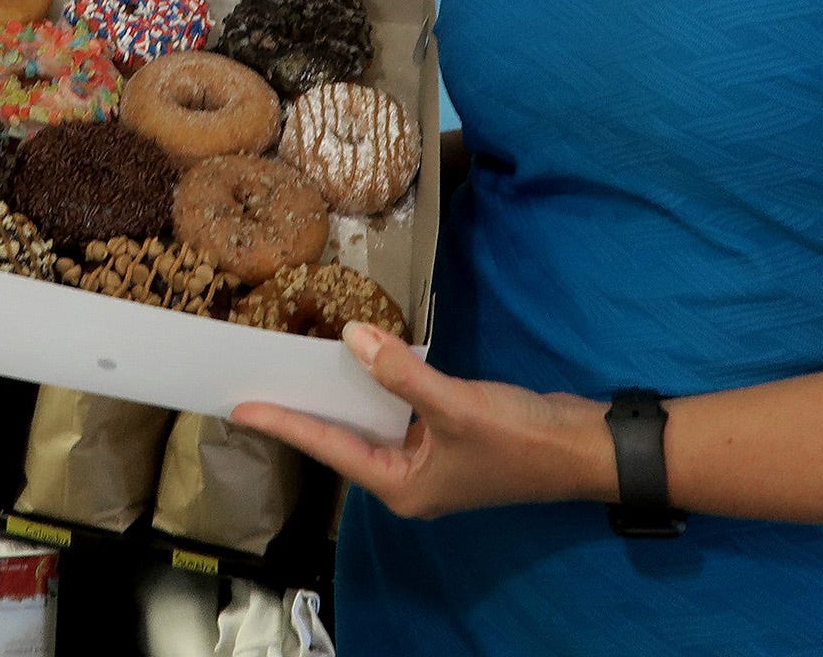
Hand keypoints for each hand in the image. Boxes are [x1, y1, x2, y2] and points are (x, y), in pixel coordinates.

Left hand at [233, 323, 607, 519]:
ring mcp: (428, 458)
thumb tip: (352, 338)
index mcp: (401, 486)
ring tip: (298, 363)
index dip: (285, 425)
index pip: (329, 449)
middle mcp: (408, 477)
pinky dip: (378, 385)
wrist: (581, 446)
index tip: (240, 409)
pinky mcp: (447, 436)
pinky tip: (362, 358)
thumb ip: (400, 372)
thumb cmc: (518, 438)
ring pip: (370, 422)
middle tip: (261, 380)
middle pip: (343, 439)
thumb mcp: (454, 403)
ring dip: (342, 393)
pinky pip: (397, 410)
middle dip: (306, 409)